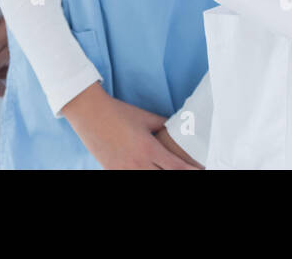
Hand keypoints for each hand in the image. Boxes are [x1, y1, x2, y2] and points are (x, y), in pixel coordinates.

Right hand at [61, 84, 197, 169]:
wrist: (90, 112)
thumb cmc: (119, 112)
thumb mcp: (145, 117)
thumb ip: (163, 125)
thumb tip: (177, 127)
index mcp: (149, 149)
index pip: (176, 167)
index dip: (191, 171)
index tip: (201, 170)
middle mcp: (138, 163)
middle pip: (164, 176)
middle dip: (176, 174)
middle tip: (186, 170)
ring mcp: (124, 170)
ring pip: (147, 179)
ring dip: (159, 174)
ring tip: (163, 169)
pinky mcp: (112, 171)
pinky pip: (130, 178)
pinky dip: (140, 174)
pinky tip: (146, 169)